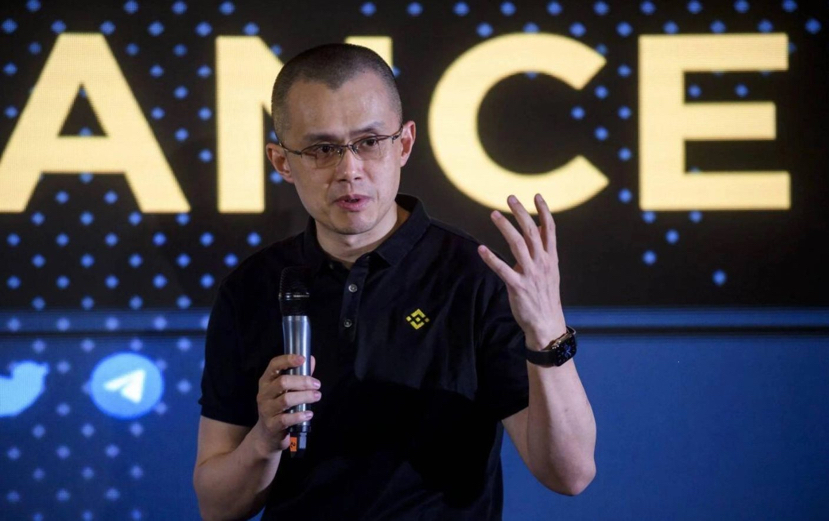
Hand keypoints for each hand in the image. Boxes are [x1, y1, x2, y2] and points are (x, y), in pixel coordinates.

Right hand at [254, 354, 319, 452]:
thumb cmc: (279, 407)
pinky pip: (286, 419)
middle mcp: (264, 394)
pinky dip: (300, 415)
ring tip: (317, 396)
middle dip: (303, 382)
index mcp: (266, 381)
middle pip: (283, 382)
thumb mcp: (286, 390)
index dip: (288, 360)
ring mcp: (266, 409)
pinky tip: (309, 414)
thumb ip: (299, 375)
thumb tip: (311, 359)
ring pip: (286, 400)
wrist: (267, 434)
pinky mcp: (272, 425)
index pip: (274, 365)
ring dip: (305, 397)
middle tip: (317, 384)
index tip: (303, 359)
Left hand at [478, 194, 566, 349]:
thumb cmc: (545, 295)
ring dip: (505, 228)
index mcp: (550, 258)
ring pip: (518, 245)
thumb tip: (540, 226)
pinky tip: (481, 249)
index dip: (544, 211)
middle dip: (521, 213)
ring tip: (494, 214)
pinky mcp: (518, 287)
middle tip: (510, 198)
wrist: (546, 323)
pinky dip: (491, 259)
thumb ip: (544, 248)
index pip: (550, 229)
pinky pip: (502, 270)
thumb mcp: (549, 270)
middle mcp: (542, 263)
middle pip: (532, 232)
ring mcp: (530, 275)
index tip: (536, 195)